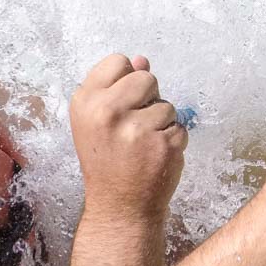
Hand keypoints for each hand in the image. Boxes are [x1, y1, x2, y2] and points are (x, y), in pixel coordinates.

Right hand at [69, 54, 187, 221]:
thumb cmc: (108, 159)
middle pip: (147, 77)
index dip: (127, 78)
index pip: (118, 61)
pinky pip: (180, 126)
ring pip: (167, 104)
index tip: (122, 101)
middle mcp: (107, 112)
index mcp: (85, 102)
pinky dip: (173, 139)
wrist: (119, 205)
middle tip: (134, 125)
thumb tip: (142, 59)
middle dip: (148, 98)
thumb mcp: (99, 120)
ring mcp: (135, 128)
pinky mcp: (162, 143)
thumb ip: (119, 88)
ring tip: (142, 144)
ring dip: (162, 122)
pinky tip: (154, 155)